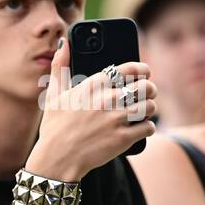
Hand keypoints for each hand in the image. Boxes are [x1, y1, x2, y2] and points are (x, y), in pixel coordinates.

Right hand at [30, 36, 156, 180]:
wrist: (56, 160)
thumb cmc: (55, 127)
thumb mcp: (53, 95)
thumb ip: (60, 67)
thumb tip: (65, 43)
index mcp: (92, 85)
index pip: (130, 68)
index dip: (142, 69)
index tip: (144, 73)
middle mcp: (106, 99)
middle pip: (146, 86)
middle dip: (149, 90)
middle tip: (145, 95)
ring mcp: (116, 119)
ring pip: (151, 106)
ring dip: (150, 109)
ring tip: (143, 112)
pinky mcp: (123, 138)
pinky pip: (149, 127)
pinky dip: (147, 128)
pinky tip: (139, 129)